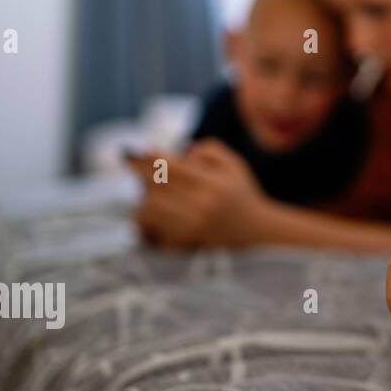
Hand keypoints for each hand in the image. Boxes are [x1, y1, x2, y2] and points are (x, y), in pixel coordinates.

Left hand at [131, 139, 267, 247]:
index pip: (172, 166)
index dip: (151, 156)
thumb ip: (211, 149)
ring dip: (145, 195)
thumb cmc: (241, 195)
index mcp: (213, 184)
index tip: (141, 151)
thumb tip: (183, 150)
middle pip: (155, 184)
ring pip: (148, 205)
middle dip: (142, 173)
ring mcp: (191, 225)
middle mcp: (201, 205)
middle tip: (134, 166)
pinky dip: (145, 217)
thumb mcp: (235, 165)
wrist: (256, 233)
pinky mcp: (183, 242)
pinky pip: (150, 226)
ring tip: (150, 191)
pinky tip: (152, 211)